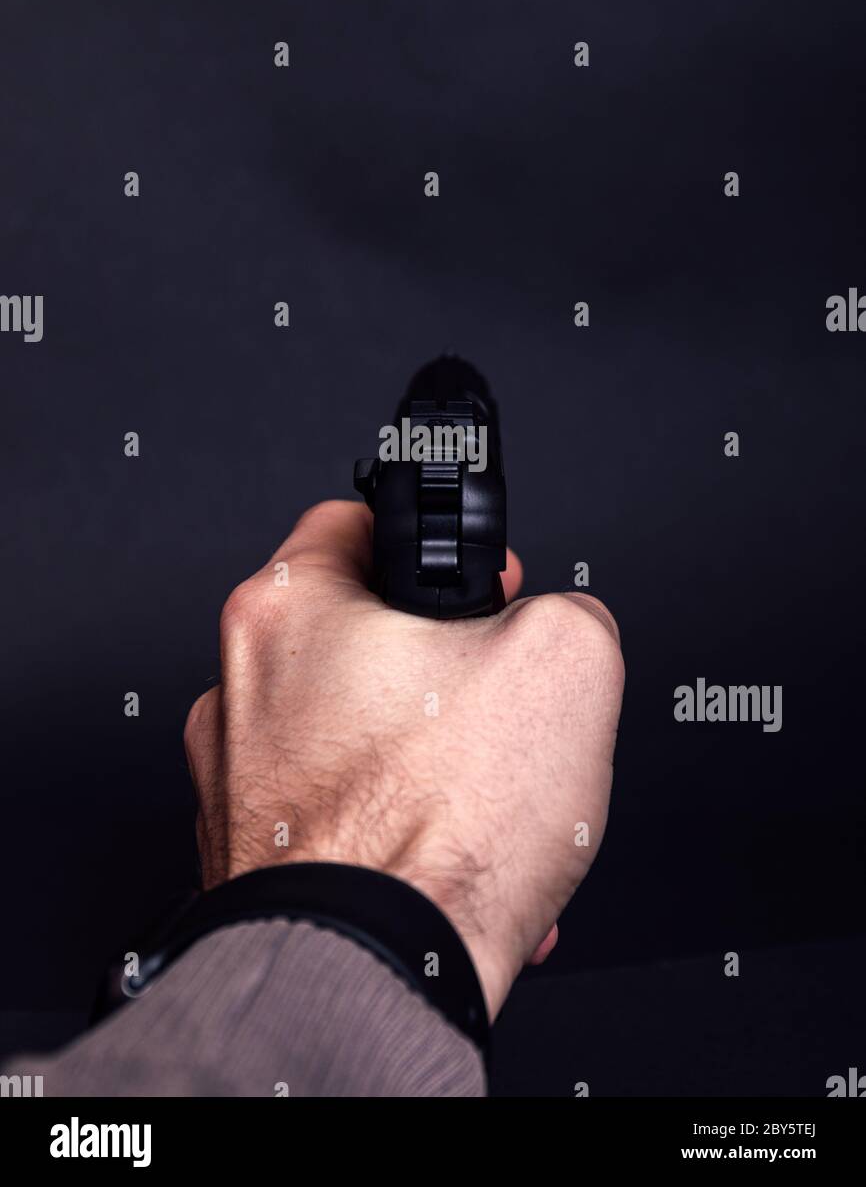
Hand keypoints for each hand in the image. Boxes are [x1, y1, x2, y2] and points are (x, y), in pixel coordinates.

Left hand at [184, 501, 623, 1017]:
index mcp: (286, 611)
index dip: (438, 545)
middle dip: (444, 673)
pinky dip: (399, 833)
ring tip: (484, 804)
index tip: (478, 584)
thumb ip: (567, 610)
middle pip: (359, 641)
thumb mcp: (567, 660)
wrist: (377, 974)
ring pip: (354, 741)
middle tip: (492, 703)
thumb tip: (562, 629)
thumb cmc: (433, 832)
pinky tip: (456, 860)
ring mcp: (234, 782)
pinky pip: (339, 820)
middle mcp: (235, 689)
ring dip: (427, 764)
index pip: (354, 522)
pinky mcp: (248, 859)